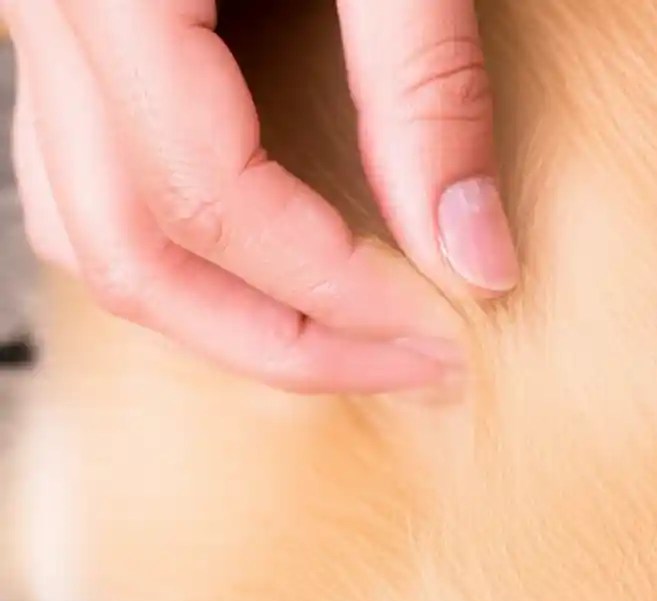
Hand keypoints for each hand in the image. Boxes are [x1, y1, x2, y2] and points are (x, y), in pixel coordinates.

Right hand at [6, 0, 516, 392]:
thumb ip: (424, 80)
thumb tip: (471, 250)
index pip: (210, 202)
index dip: (334, 289)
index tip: (438, 330)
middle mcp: (46, 12)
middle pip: (129, 251)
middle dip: (277, 339)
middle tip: (405, 369)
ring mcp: (45, 21)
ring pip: (89, 228)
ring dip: (217, 310)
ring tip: (346, 337)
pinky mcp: (83, 26)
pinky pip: (91, 175)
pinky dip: (180, 246)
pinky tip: (272, 260)